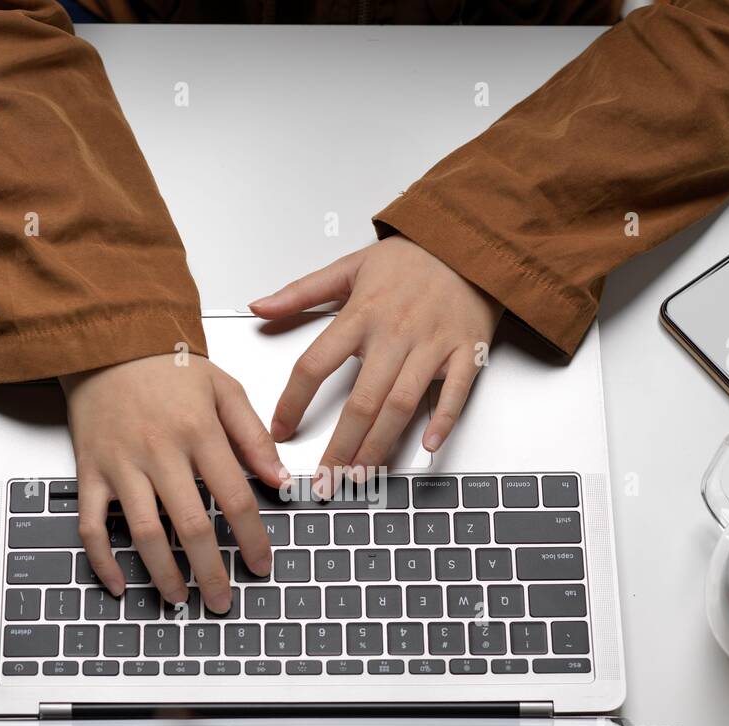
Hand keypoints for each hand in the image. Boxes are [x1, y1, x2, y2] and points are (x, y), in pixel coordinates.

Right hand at [61, 354, 288, 613]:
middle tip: (222, 601)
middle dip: (211, 572)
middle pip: (192, 526)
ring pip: (144, 533)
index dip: (251, 539)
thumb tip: (279, 481)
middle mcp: (160, 453)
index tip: (261, 566)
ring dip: (163, 574)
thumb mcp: (224, 389)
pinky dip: (103, 560)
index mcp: (199, 433)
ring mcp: (121, 466)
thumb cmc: (167, 367)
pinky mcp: (90, 472)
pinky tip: (120, 584)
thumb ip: (254, 436)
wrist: (106, 343)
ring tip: (180, 600)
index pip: (234, 499)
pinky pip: (91, 526)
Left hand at [250, 235, 500, 497]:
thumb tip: (258, 307)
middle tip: (325, 481)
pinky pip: (455, 392)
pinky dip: (443, 420)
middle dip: (340, 447)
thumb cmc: (412, 258)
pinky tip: (427, 446)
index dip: (294, 402)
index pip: (315, 364)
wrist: (470, 241)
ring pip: (401, 404)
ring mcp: (432, 345)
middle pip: (361, 400)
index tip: (281, 430)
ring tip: (362, 475)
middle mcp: (395, 333)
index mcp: (362, 313)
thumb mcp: (350, 265)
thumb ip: (301, 291)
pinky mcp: (466, 351)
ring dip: (380, 445)